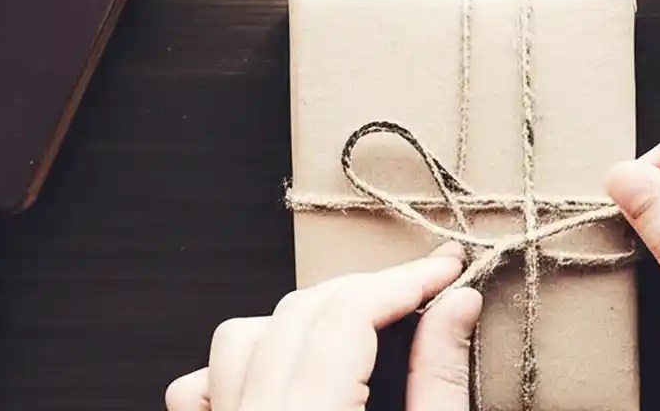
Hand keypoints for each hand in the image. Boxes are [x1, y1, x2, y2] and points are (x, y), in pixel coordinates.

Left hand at [165, 243, 482, 410]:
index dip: (404, 282)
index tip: (448, 270)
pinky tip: (282, 372)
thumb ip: (439, 382)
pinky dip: (240, 365)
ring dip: (300, 320)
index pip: (347, 317)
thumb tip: (458, 303)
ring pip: (240, 339)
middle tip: (425, 292)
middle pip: (296, 315)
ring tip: (360, 333)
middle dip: (364, 293)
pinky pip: (201, 388)